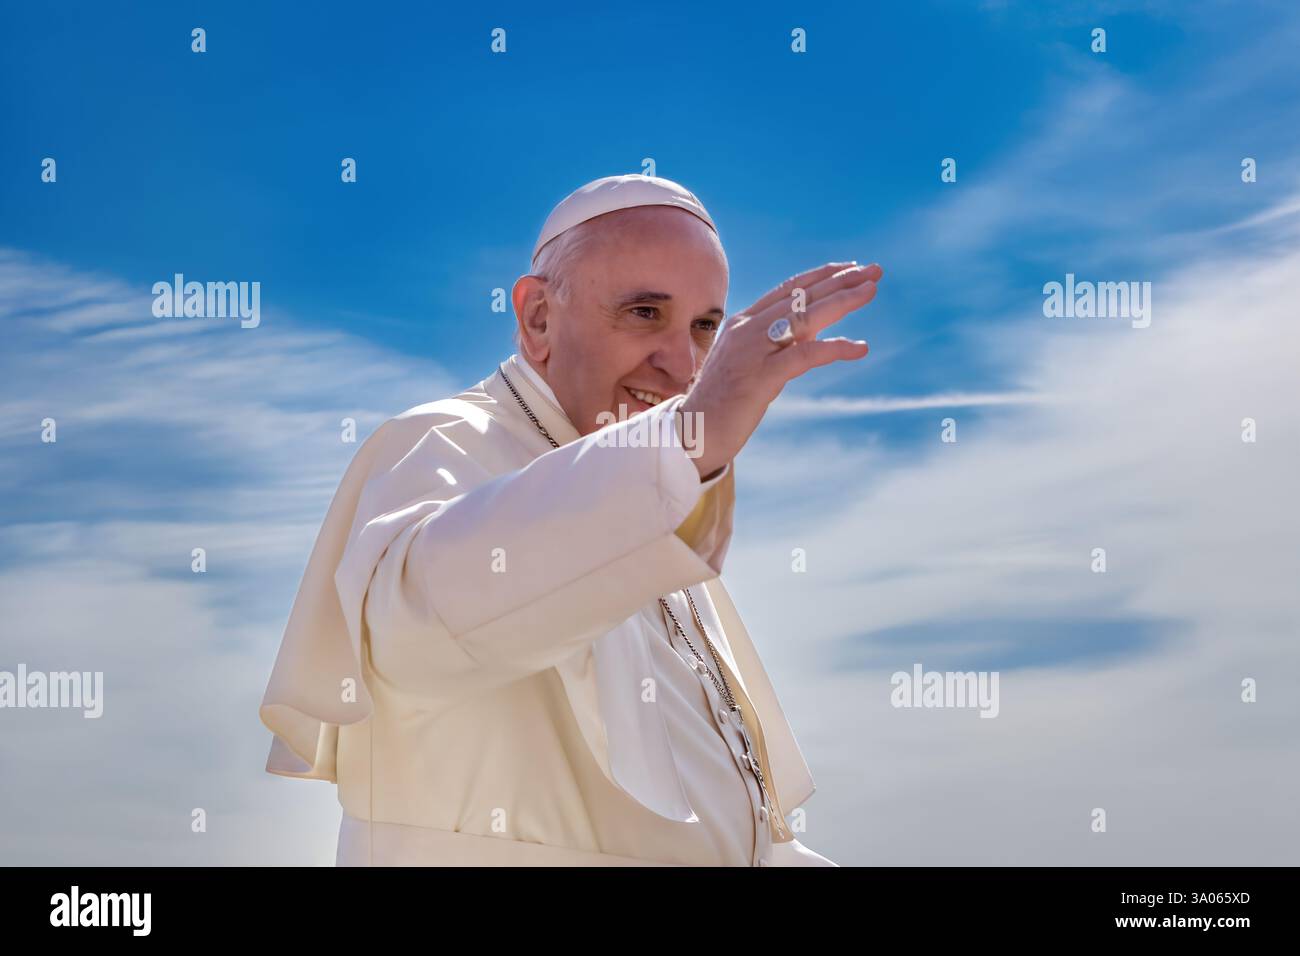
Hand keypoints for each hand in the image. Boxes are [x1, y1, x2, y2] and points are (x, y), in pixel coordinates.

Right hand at [677, 261, 881, 476]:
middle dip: (840, 280)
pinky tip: (859, 347)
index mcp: (742, 322)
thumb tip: (813, 331)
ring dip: (842, 301)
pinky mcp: (759, 378)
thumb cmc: (723, 401)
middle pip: (801, 296)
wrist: (692, 433)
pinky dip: (834, 348)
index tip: (851, 268)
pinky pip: (804, 355)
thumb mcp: (752, 363)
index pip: (788, 288)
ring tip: (871, 290)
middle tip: (874, 270)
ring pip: (804, 317)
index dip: (822, 276)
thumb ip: (778, 343)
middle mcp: (746, 329)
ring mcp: (751, 352)